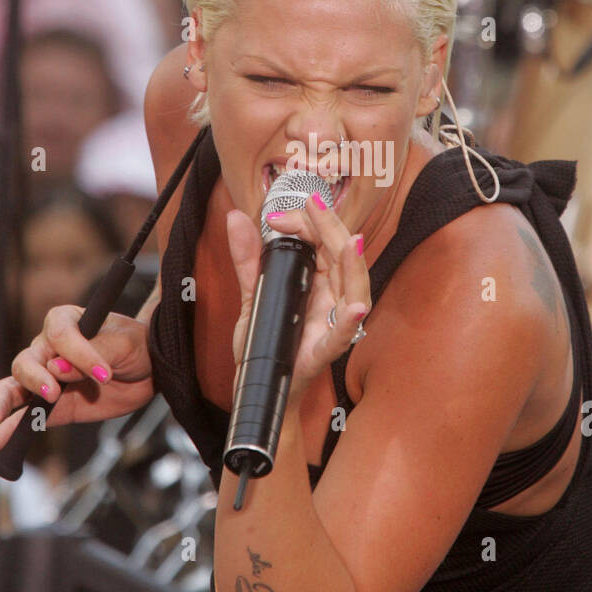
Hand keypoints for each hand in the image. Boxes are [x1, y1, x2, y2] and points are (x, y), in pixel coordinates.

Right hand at [0, 305, 155, 463]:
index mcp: (65, 323)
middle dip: (35, 378)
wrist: (149, 368)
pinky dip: (0, 435)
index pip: (59, 336)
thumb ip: (93, 354)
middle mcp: (47, 350)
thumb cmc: (135, 346)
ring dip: (2, 405)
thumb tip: (57, 369)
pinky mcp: (52, 408)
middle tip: (54, 392)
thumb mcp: (123, 344)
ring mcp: (45, 380)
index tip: (104, 373)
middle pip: (26, 362)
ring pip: (14, 389)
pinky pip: (22, 420)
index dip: (78, 355)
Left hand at [226, 191, 371, 405]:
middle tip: (314, 206)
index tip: (277, 216)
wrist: (256, 385)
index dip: (308, 222)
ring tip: (351, 244)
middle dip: (332, 229)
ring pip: (354, 291)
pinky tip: (355, 309)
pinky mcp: (323, 351)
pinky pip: (341, 337)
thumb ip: (247, 257)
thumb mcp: (253, 293)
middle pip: (342, 259)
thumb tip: (236, 218)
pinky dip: (350, 322)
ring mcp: (331, 324)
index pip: (324, 242)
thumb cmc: (266, 342)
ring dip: (354, 268)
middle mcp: (331, 300)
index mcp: (319, 282)